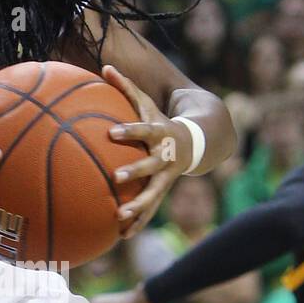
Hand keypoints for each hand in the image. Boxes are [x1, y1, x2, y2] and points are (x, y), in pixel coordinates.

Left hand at [102, 64, 190, 236]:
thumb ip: (126, 87)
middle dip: (136, 172)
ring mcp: (166, 177)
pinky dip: (138, 223)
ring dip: (138, 207)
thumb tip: (105, 65)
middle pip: (151, 166)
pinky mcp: (163, 191)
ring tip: (120, 217)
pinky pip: (150, 209)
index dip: (130, 131)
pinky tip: (122, 236)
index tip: (111, 132)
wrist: (198, 142)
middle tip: (116, 178)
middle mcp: (165, 158)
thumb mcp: (147, 103)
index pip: (144, 130)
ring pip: (153, 194)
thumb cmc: (161, 120)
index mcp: (160, 134)